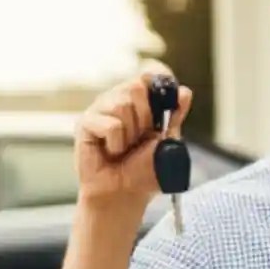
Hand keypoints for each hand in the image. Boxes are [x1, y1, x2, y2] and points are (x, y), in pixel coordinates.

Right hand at [75, 61, 192, 207]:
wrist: (124, 194)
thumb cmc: (143, 170)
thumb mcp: (167, 142)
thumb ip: (175, 116)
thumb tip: (184, 91)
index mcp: (138, 100)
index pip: (150, 74)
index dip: (159, 85)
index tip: (163, 107)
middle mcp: (118, 99)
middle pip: (136, 86)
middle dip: (145, 117)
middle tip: (140, 138)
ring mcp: (100, 109)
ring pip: (122, 104)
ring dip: (130, 133)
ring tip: (124, 147)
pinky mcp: (85, 123)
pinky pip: (111, 125)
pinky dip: (117, 144)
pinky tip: (110, 152)